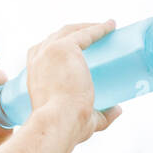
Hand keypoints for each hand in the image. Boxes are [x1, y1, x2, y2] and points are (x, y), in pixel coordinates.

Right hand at [24, 19, 121, 143]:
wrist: (58, 122)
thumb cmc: (65, 126)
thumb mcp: (82, 119)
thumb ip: (101, 116)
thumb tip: (118, 110)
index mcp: (34, 76)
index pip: (43, 53)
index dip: (59, 46)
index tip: (79, 47)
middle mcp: (37, 61)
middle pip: (57, 37)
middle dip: (76, 33)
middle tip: (96, 37)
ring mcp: (48, 52)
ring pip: (70, 31)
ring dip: (87, 27)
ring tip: (106, 27)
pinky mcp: (63, 48)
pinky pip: (84, 33)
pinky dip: (98, 28)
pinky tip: (111, 26)